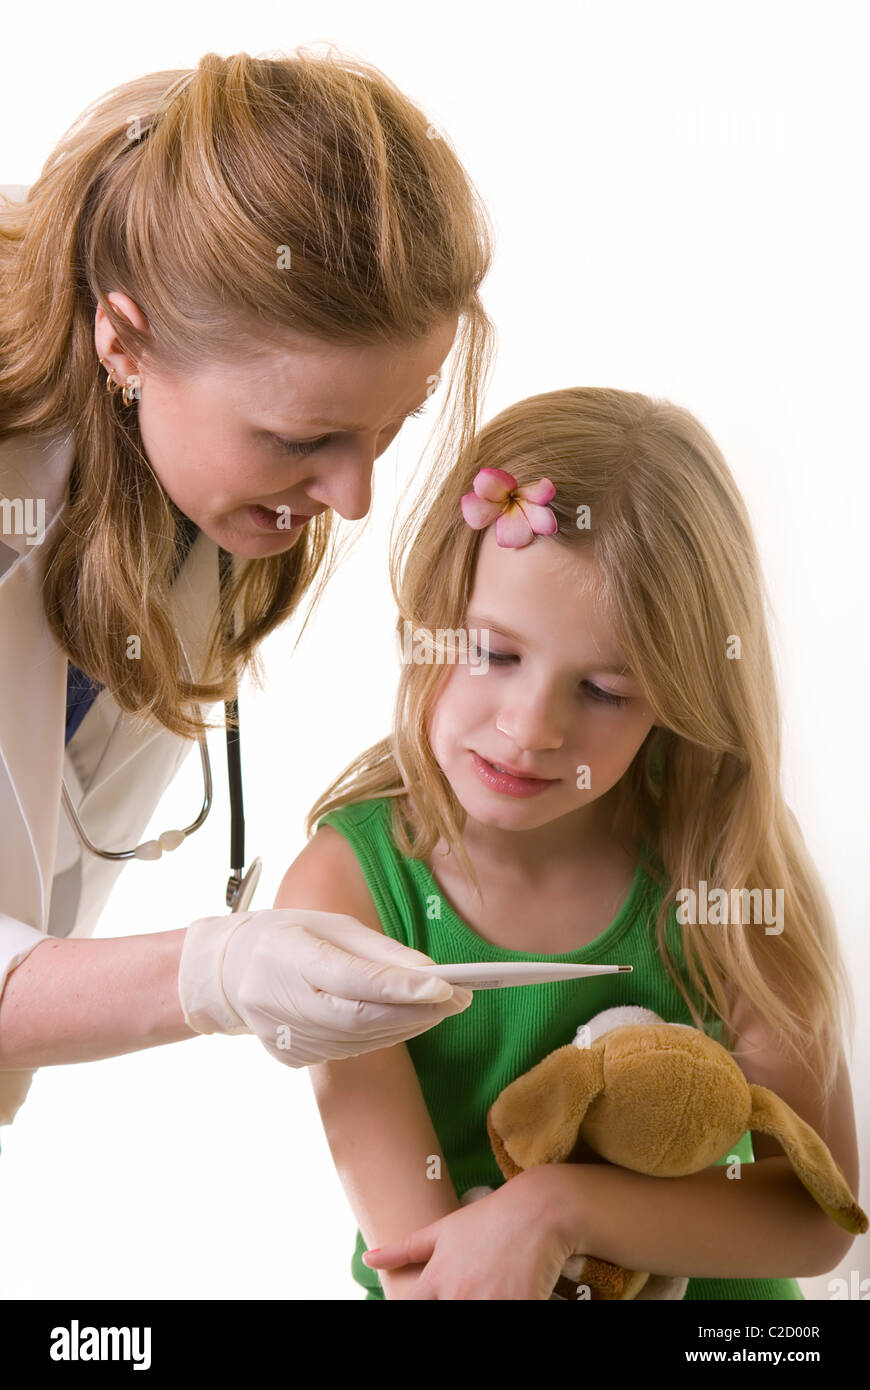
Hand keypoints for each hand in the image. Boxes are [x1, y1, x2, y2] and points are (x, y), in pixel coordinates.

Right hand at [177, 908, 472, 1065]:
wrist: (227, 973)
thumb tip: (431, 973)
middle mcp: (282, 1002)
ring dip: (407, 1025)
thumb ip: (380, 951)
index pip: (351, 979)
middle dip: (417, 1010)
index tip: (447, 985)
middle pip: (361, 1017)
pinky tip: (406, 1021)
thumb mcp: (331, 926)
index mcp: (288, 957)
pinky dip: (382, 1036)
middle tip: (461, 998)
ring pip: (360, 1040)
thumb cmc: (287, 937)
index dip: (400, 986)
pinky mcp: (290, 1057)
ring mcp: (285, 1036)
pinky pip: (348, 1050)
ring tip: (443, 1008)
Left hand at [362, 1168, 577, 1299]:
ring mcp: (487, 1302)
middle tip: (470, 1289)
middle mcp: (457, 1294)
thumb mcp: (442, 1231)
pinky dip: (507, 1307)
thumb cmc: (488, 1219)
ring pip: (473, 1316)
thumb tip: (368, 1259)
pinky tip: (508, 1294)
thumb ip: (403, 1249)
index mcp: (436, 1279)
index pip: (412, 1307)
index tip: (436, 1296)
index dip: (420, 1304)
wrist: (537, 1210)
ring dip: (478, 1305)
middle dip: (455, 1303)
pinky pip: (509, 1315)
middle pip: (446, 1313)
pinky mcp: (518, 1306)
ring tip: (488, 1291)